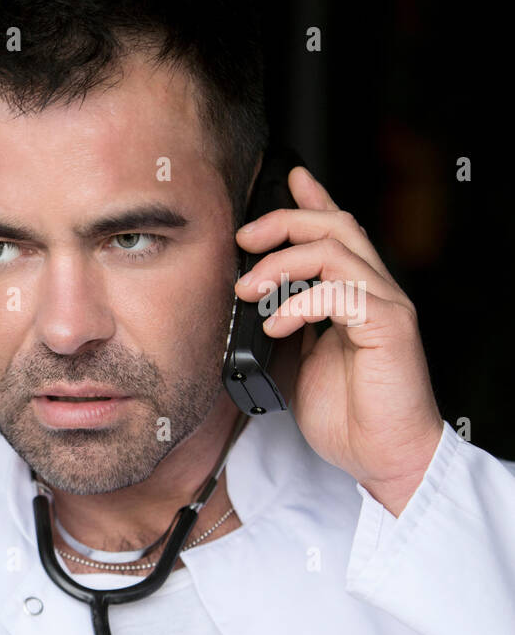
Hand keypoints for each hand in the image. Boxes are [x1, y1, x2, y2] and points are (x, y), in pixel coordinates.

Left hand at [233, 166, 443, 516]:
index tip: (286, 178)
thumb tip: (244, 305)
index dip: (314, 200)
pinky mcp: (390, 328)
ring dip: (282, 263)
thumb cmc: (346, 414)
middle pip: (336, 226)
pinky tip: (278, 325)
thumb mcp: (294, 362)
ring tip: (249, 291)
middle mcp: (373, 292)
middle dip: (284, 222)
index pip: (337, 232)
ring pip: (336, 251)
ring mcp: (385, 306)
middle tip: (244, 240)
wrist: (382, 456)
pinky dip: (301, 302)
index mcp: (352, 296)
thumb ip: (280, 325)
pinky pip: (344, 293)